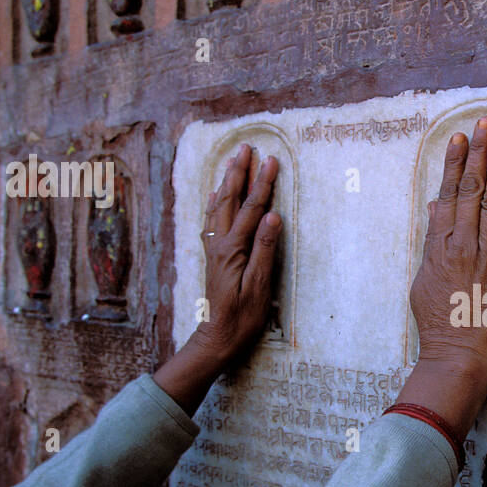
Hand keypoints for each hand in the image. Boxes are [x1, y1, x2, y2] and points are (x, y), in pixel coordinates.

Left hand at [155, 144, 280, 415]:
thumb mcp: (259, 286)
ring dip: (227, 182)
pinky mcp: (214, 256)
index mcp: (233, 249)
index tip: (271, 160)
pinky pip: (212, 220)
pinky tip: (217, 195)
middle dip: (240, 172)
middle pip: (231, 200)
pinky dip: (216, 202)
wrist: (217, 338)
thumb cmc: (243, 318)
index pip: (253, 209)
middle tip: (246, 148)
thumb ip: (265, 249)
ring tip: (233, 162)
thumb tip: (273, 217)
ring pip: (219, 207)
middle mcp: (220, 244)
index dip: (263, 184)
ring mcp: (214, 249)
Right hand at [397, 117, 486, 442]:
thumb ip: (432, 241)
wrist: (457, 358)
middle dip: (479, 153)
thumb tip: (437, 205)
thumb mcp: (423, 280)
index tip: (460, 137)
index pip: (449, 195)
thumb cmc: (441, 324)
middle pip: (472, 191)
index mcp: (440, 247)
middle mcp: (463, 247)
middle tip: (486, 123)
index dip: (455, 163)